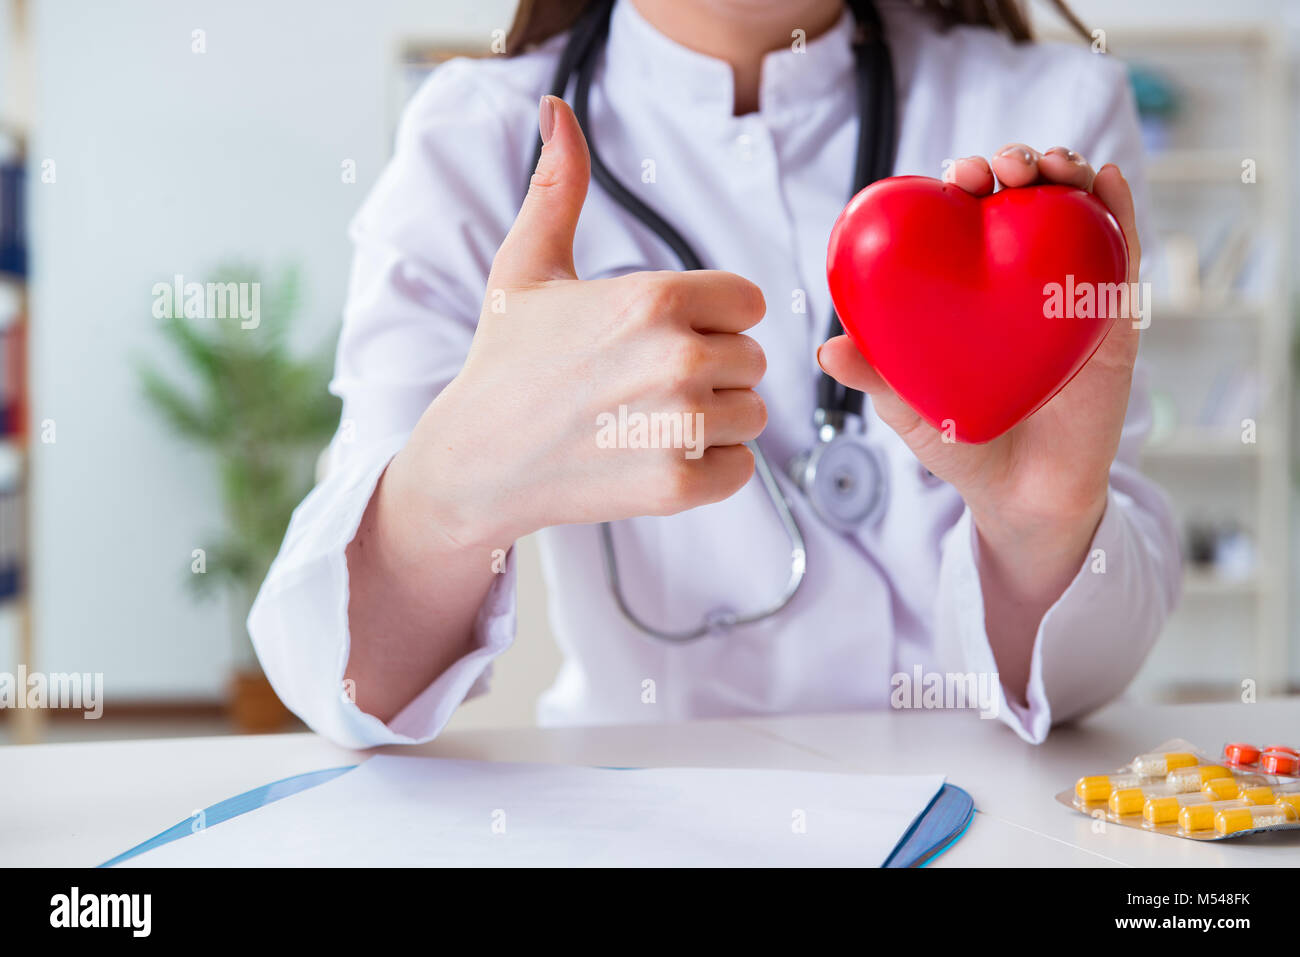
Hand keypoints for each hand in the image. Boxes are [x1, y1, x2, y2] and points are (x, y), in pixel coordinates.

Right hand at [388, 95, 767, 550]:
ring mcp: (680, 426)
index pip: (747, 302)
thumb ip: (558, 188)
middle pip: (752, 359)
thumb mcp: (526, 266)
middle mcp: (677, 359)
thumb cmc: (504, 361)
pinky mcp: (677, 485)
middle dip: (711, 370)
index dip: (711, 319)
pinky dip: (710, 470)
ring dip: (714, 421)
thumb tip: (555, 111)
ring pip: (752, 414)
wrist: (475, 462)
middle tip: (643, 384)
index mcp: (653, 298)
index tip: (662, 336)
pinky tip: (656, 456)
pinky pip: (742, 469)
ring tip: (649, 421)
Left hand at [818, 145, 1141, 698]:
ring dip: (1065, 173)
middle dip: (1015, 163)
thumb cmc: (962, 443)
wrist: (1021, 495)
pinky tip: (1107, 180)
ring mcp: (1069, 292)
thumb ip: (873, 374)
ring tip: (1052, 167)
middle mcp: (1019, 278)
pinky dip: (1117, 211)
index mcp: (970, 285)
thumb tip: (825, 348)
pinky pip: (1120, 256)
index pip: (967, 214)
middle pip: (1022, 198)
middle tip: (1003, 171)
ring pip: (1073, 212)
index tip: (956, 178)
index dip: (964, 181)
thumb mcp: (908, 407)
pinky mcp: (1113, 318)